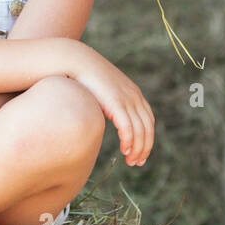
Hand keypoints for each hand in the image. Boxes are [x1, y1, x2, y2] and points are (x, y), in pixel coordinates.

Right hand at [66, 46, 154, 166]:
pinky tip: (125, 151)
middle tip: (137, 163)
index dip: (147, 139)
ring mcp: (127, 99)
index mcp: (134, 94)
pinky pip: (128, 127)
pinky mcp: (116, 102)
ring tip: (131, 161)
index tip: (140, 154)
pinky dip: (129, 141)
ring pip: (140, 130)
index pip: (148, 120)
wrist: (76, 61)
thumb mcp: (102, 93)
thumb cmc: (84, 78)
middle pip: (147, 128)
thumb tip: (104, 118)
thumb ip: (108, 105)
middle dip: (144, 147)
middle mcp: (134, 96)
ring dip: (138, 149)